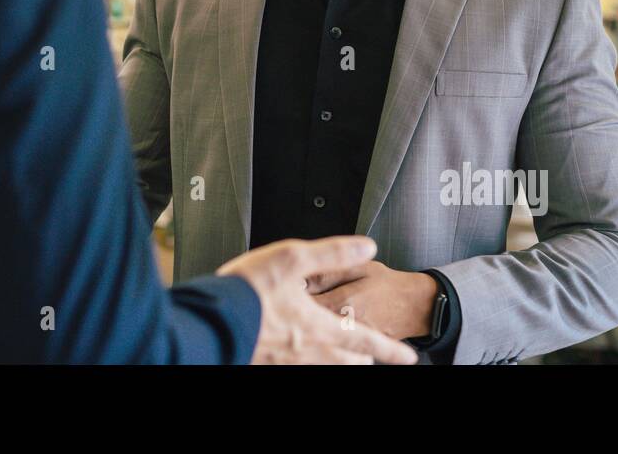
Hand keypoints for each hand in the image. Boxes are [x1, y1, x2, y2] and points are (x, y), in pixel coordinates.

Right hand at [217, 236, 417, 364]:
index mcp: (319, 328)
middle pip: (347, 364)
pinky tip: (298, 355)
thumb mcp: (294, 258)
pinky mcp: (264, 364)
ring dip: (337, 363)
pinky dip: (307, 362)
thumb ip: (333, 253)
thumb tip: (365, 247)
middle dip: (362, 360)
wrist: (209, 321)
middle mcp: (307, 353)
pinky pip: (295, 368)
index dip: (391, 349)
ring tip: (343, 357)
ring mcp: (285, 364)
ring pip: (323, 370)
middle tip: (371, 355)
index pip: (367, 341)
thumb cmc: (248, 291)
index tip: (408, 356)